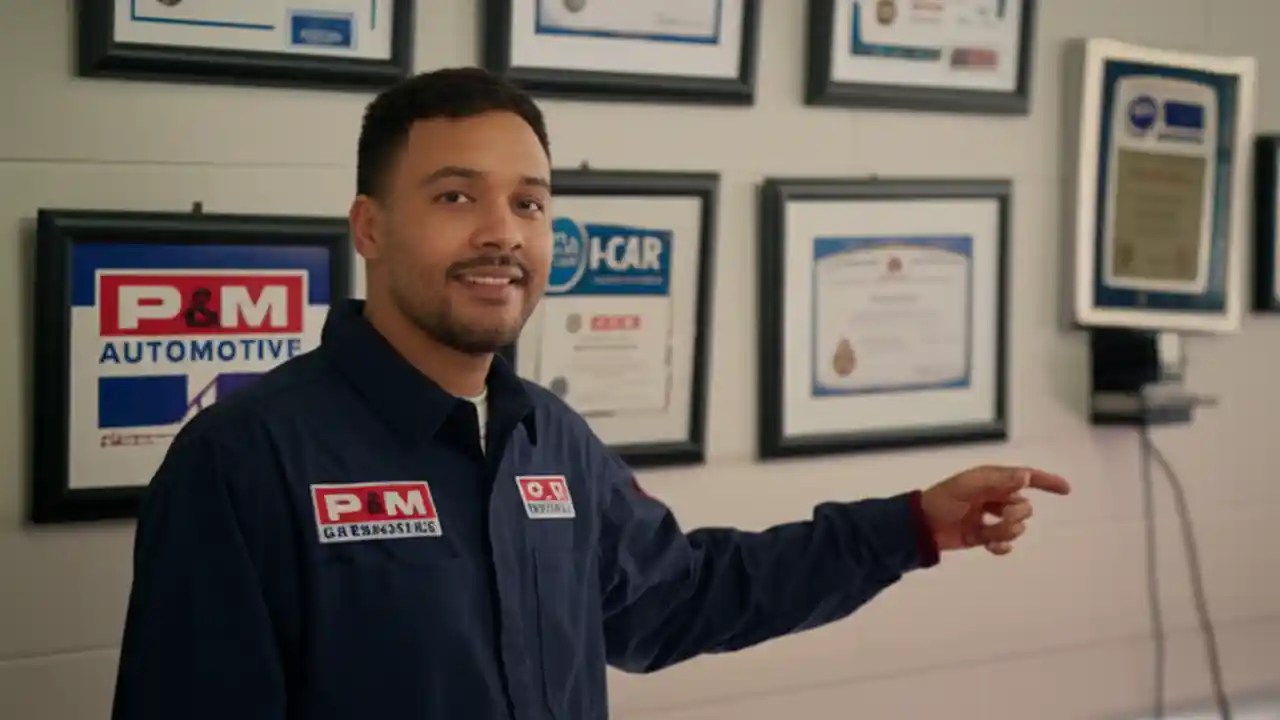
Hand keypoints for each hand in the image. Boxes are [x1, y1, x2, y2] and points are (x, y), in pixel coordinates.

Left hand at [920, 465, 1070, 556]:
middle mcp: (994, 498)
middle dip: (1017, 514)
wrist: (922, 526)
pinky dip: (1001, 546)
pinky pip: (1004, 543)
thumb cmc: (942, 500)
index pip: (1025, 478)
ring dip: (1006, 531)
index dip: (1046, 482)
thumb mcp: (968, 486)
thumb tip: (1026, 476)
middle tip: (1000, 516)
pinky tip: (991, 546)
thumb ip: (997, 480)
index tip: (1065, 490)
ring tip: (987, 532)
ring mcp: (989, 518)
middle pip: (1024, 507)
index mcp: (992, 481)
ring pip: (1016, 526)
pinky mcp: (983, 536)